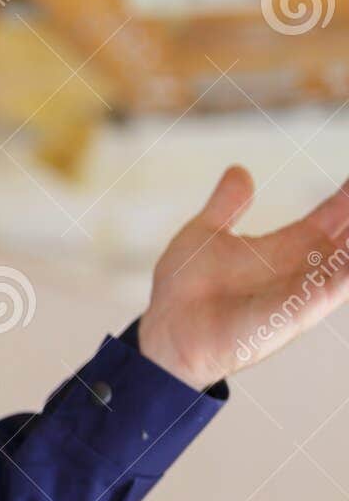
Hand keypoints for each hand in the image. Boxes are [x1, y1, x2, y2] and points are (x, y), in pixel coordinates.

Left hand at [139, 165, 348, 390]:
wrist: (169, 329)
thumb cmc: (185, 288)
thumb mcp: (206, 233)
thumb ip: (228, 203)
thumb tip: (240, 171)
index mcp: (287, 246)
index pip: (332, 215)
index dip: (347, 195)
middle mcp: (303, 267)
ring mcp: (304, 289)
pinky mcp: (298, 311)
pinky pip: (336, 288)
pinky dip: (348, 272)